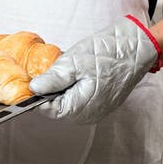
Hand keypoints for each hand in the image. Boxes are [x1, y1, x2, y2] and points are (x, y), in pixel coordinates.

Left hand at [29, 16, 160, 123]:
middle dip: (49, 91)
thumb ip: (53, 79)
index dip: (36, 97)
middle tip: (47, 71)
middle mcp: (89, 114)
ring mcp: (96, 110)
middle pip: (58, 108)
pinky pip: (79, 99)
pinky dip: (73, 87)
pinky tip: (77, 73)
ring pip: (68, 103)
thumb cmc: (108, 53)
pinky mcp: (100, 102)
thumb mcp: (74, 62)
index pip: (49, 110)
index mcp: (81, 108)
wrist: (135, 48)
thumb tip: (34, 89)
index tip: (27, 84)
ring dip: (61, 88)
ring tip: (66, 69)